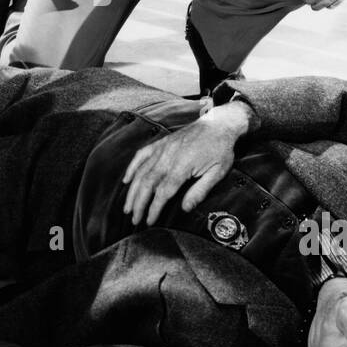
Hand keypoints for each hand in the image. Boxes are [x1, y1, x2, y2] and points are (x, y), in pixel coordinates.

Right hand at [121, 103, 251, 225]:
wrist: (218, 125)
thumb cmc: (220, 149)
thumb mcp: (217, 172)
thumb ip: (200, 190)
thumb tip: (185, 208)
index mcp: (182, 166)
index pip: (163, 192)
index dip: (154, 208)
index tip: (149, 222)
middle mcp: (167, 157)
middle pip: (147, 183)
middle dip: (138, 203)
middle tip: (134, 219)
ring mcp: (162, 148)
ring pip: (141, 172)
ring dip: (132, 190)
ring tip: (127, 206)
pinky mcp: (160, 143)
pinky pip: (141, 155)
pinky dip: (132, 168)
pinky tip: (126, 180)